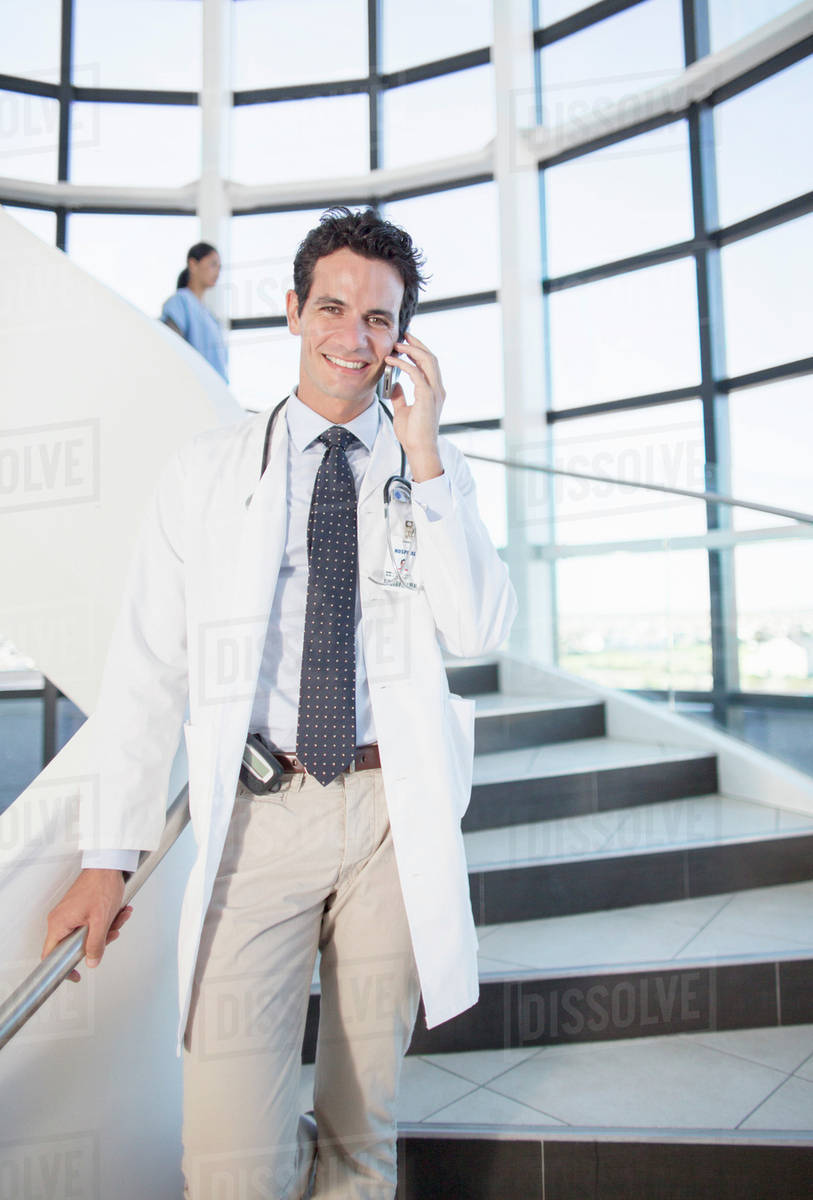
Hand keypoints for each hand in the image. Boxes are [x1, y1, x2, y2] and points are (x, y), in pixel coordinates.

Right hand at [41, 869, 132, 983]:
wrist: (108, 864)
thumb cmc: (101, 885)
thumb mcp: (101, 921)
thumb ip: (95, 944)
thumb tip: (91, 962)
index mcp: (59, 923)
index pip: (51, 955)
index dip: (64, 967)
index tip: (75, 975)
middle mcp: (60, 919)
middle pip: (75, 944)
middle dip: (99, 940)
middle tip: (112, 933)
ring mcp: (69, 914)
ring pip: (87, 933)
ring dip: (106, 928)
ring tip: (119, 917)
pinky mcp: (79, 909)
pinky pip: (91, 922)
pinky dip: (105, 920)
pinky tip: (119, 912)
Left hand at [385, 332, 445, 481]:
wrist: (418, 448)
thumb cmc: (413, 433)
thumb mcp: (403, 410)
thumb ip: (400, 396)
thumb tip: (394, 385)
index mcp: (434, 391)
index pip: (429, 364)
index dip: (419, 350)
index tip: (407, 341)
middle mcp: (437, 389)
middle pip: (431, 357)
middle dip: (417, 344)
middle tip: (403, 334)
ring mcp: (434, 392)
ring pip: (427, 361)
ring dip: (411, 350)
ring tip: (397, 345)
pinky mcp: (427, 396)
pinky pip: (415, 373)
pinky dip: (403, 364)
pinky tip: (391, 361)